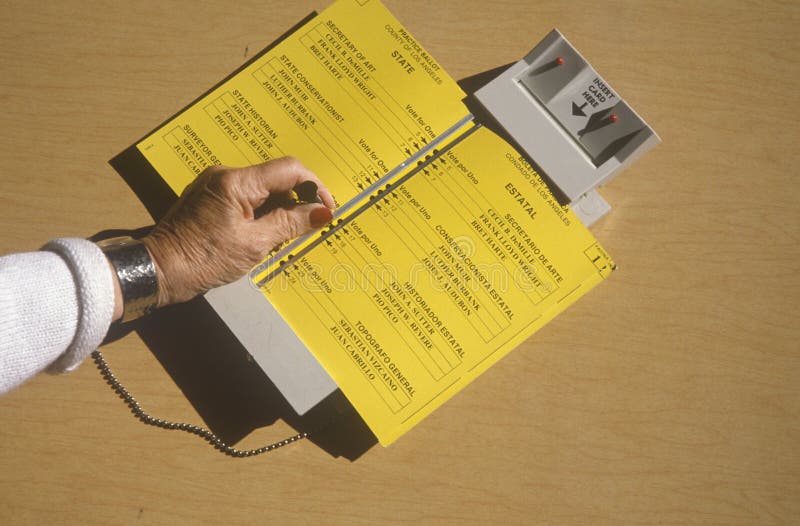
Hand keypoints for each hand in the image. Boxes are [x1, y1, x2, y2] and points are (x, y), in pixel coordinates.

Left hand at [142, 158, 334, 305]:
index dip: (315, 187)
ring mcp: (216, 184)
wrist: (160, 270)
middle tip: (305, 229)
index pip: (290, 169)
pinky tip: (261, 235)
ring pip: (263, 189)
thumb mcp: (255, 245)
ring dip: (279, 209)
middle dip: (296, 202)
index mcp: (237, 181)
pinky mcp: (210, 196)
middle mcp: (226, 175)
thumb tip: (323, 213)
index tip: (326, 210)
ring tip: (278, 238)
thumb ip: (291, 224)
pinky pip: (246, 197)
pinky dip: (261, 212)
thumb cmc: (203, 260)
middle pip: (277, 178)